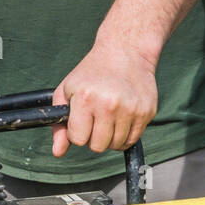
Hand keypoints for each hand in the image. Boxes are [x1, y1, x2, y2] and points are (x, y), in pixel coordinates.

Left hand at [51, 42, 157, 156]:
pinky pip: (132, 140)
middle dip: (93, 136)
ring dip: (110, 137)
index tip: (81, 120)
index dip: (77, 132)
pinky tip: (121, 117)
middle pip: (97, 146)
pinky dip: (125, 134)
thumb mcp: (68, 90)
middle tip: (95, 118)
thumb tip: (58, 152)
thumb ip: (58, 123)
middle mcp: (108, 105)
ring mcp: (130, 109)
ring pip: (116, 146)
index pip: (78, 139)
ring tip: (109, 116)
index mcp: (86, 98)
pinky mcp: (146, 112)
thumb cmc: (92, 72)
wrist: (125, 51)